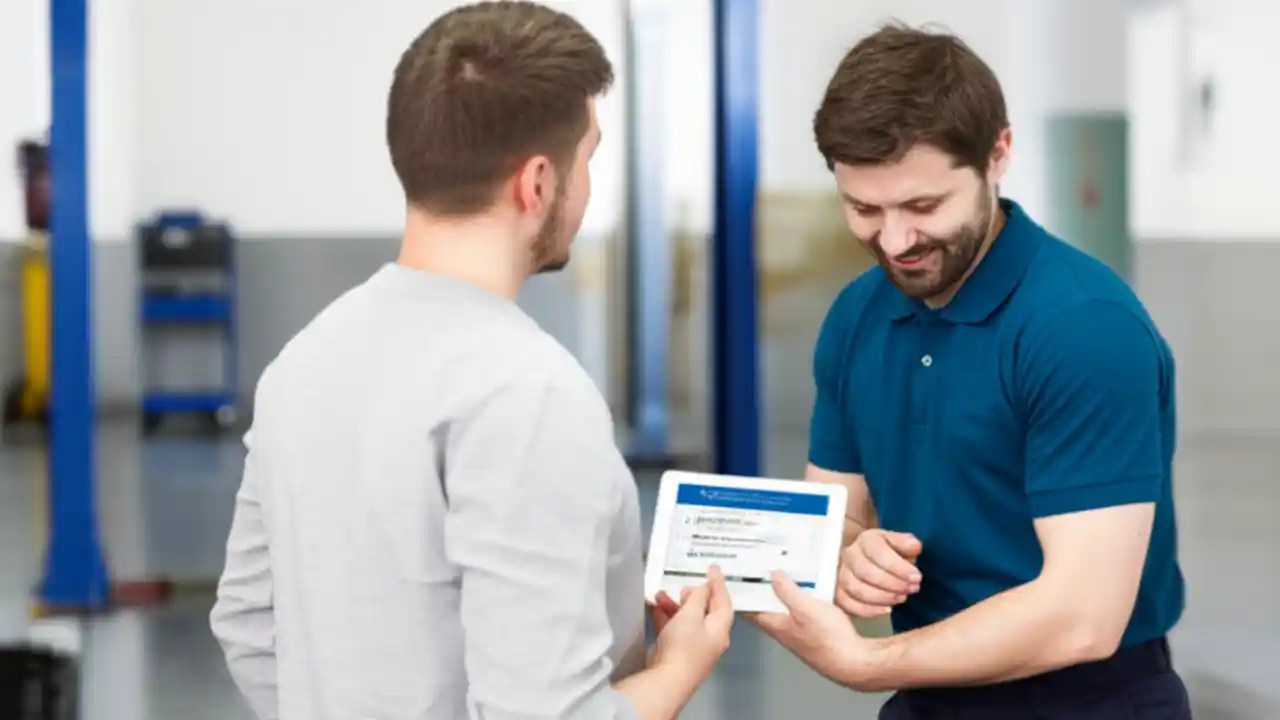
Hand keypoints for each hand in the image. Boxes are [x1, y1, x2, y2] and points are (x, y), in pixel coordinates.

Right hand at [647, 566, 733, 686]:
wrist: (666, 680)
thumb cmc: (683, 645)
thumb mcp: (692, 615)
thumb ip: (698, 598)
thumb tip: (703, 588)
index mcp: (720, 629)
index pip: (724, 602)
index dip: (718, 584)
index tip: (713, 567)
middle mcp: (710, 638)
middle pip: (705, 611)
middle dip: (693, 596)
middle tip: (683, 587)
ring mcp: (693, 647)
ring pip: (687, 620)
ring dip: (674, 605)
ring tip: (660, 594)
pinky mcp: (677, 653)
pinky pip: (674, 629)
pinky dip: (665, 617)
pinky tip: (654, 608)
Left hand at [749, 571, 870, 686]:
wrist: (853, 662)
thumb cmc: (828, 639)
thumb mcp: (805, 608)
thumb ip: (787, 591)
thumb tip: (773, 575)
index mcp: (774, 624)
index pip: (748, 608)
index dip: (742, 592)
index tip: (738, 574)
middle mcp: (783, 629)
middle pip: (766, 606)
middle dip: (763, 587)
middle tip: (762, 567)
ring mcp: (798, 631)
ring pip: (784, 608)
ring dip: (783, 592)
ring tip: (785, 571)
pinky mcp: (813, 632)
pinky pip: (800, 611)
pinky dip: (800, 598)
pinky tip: (809, 589)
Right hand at [837, 529, 922, 617]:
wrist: (874, 562)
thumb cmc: (890, 554)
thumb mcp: (901, 544)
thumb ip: (907, 543)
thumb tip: (913, 546)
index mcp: (866, 540)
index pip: (878, 552)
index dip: (898, 567)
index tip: (916, 577)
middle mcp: (850, 556)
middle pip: (865, 571)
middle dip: (892, 583)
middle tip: (911, 589)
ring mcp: (841, 575)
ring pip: (856, 588)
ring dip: (881, 597)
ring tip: (901, 598)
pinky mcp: (839, 593)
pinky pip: (848, 604)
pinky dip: (868, 610)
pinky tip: (887, 610)